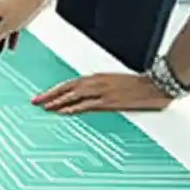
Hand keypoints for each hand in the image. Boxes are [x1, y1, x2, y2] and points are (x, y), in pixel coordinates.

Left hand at [33, 73, 173, 113]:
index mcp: (96, 77)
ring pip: (73, 96)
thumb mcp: (114, 82)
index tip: (42, 96)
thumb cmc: (137, 84)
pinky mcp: (109, 101)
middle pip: (66, 89)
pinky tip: (63, 112)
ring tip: (44, 108)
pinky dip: (73, 108)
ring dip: (57, 102)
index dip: (54, 90)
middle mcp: (96, 82)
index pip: (69, 84)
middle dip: (49, 96)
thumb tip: (86, 96)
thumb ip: (99, 88)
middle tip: (35, 102)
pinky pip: (87, 105)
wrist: (155, 84)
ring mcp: (102, 92)